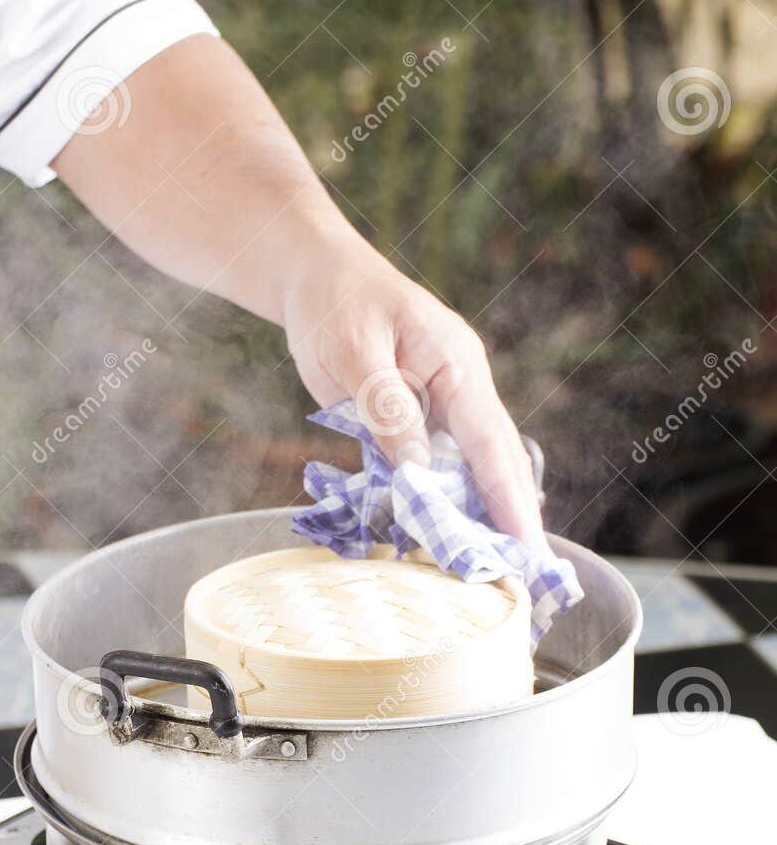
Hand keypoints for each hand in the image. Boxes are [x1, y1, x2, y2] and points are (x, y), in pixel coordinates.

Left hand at [282, 246, 542, 542]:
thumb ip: (386, 411)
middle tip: (528, 571)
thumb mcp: (354, 355)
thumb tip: (418, 472)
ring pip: (469, 463)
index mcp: (456, 365)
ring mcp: (441, 398)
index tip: (527, 542)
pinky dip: (446, 495)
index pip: (489, 442)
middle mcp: (459, 385)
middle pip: (494, 458)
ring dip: (482, 511)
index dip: (509, 496)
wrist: (315, 273)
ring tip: (499, 565)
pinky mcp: (415, 410)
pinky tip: (452, 531)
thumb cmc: (335, 304)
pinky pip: (437, 459)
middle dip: (512, 512)